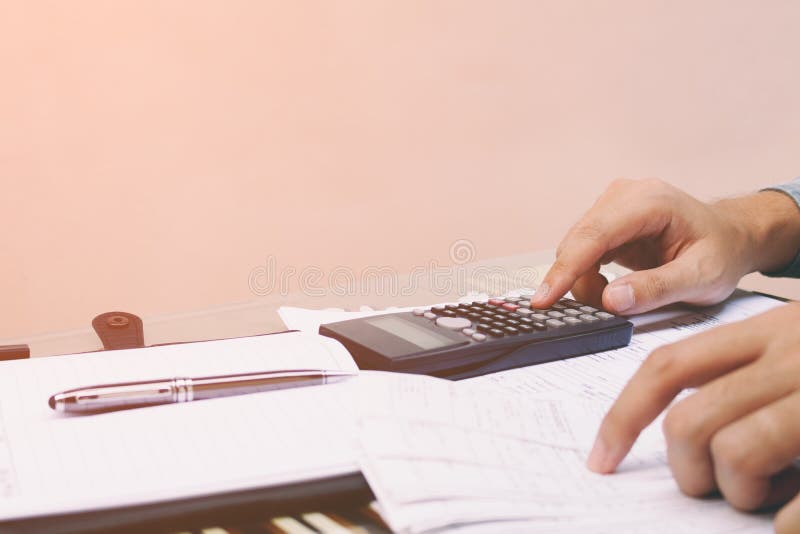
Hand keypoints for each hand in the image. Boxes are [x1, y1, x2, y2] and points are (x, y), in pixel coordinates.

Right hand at [530, 178, 799, 313]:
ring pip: (575, 246)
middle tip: (590, 312)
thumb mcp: (702, 278)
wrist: (731, 237)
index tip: (544, 299)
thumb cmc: (721, 253)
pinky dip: (587, 275)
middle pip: (578, 240)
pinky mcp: (607, 220)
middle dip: (574, 280)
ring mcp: (613, 204)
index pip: (595, 235)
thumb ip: (657, 289)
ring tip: (617, 299)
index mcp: (650, 202)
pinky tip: (610, 287)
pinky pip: (582, 250)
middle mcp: (625, 195)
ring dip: (584, 279)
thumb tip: (610, 299)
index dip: (566, 269)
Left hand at [587, 304, 799, 532]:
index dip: (624, 416)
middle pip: (689, 421)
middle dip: (688, 470)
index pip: (669, 366)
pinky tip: (792, 522)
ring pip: (735, 453)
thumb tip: (683, 430)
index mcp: (769, 331)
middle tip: (717, 485)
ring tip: (769, 494)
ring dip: (739, 493)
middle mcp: (793, 353)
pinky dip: (786, 523)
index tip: (601, 460)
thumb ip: (747, 377)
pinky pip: (795, 508)